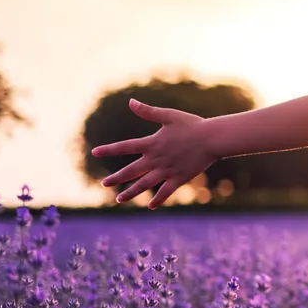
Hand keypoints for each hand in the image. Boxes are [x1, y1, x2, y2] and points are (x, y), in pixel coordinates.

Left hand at [91, 99, 217, 208]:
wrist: (212, 139)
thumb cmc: (192, 125)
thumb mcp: (169, 115)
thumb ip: (148, 111)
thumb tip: (130, 102)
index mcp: (152, 143)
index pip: (125, 147)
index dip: (109, 149)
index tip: (95, 152)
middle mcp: (156, 159)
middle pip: (131, 171)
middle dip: (116, 178)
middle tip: (104, 184)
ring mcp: (167, 171)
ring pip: (144, 184)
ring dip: (131, 192)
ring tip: (119, 199)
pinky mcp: (179, 178)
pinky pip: (165, 192)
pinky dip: (157, 200)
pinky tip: (150, 206)